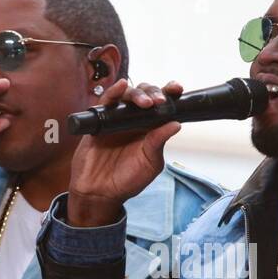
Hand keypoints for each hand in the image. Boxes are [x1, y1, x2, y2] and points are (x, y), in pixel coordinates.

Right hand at [66, 79, 182, 226]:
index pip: (162, 106)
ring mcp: (117, 119)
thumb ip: (158, 143)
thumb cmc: (126, 181)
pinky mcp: (100, 121)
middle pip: (146, 95)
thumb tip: (176, 124)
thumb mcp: (149, 164)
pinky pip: (106, 102)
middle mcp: (135, 121)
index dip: (169, 94)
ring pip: (128, 95)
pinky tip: (121, 86)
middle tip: (159, 101)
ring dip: (138, 94)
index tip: (177, 89)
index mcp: (150, 129)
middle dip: (154, 92)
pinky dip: (114, 91)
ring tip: (144, 103)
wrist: (100, 193)